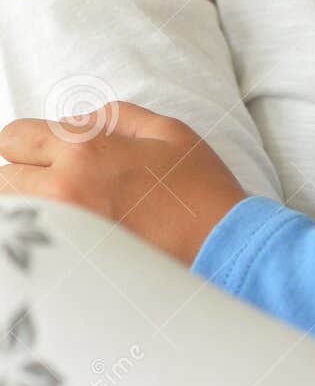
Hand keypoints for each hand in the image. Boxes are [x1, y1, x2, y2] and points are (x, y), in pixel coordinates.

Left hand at [0, 101, 245, 264]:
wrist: (223, 246)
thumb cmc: (198, 187)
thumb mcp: (166, 131)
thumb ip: (114, 117)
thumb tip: (74, 121)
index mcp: (86, 149)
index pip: (15, 137)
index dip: (24, 143)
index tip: (37, 154)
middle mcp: (65, 187)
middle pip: (3, 179)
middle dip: (21, 177)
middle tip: (52, 186)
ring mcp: (63, 232)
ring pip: (12, 215)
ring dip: (27, 210)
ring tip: (58, 215)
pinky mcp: (69, 268)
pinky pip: (33, 249)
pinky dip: (39, 243)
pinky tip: (64, 243)